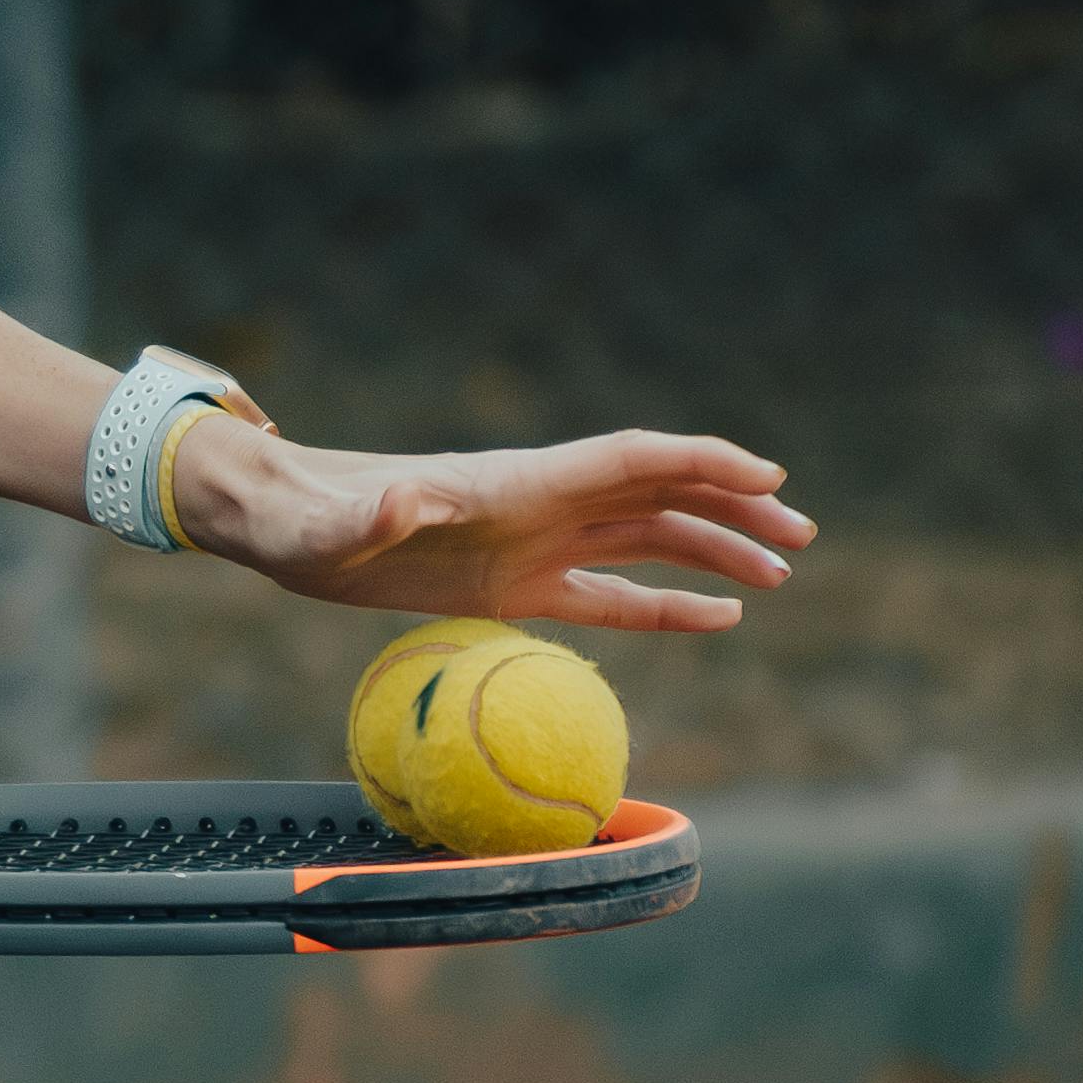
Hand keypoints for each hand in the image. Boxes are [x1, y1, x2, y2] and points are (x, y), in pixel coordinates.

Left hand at [177, 422, 815, 631]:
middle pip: (658, 498)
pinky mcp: (512, 588)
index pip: (630, 461)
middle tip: (800, 538)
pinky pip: (605, 596)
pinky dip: (662, 607)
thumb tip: (394, 504)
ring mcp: (530, 545)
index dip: (700, 465)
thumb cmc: (306, 521)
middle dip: (731, 511)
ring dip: (712, 555)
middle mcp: (537, 506)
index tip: (768, 478)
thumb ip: (371, 516)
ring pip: (645, 542)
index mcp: (515, 484)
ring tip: (780, 577)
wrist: (281, 527)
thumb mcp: (335, 526)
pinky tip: (717, 620)